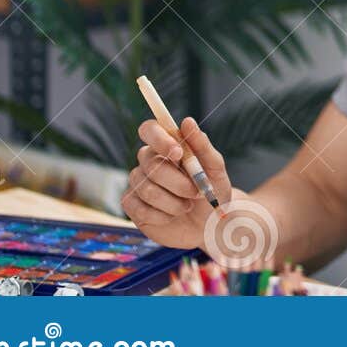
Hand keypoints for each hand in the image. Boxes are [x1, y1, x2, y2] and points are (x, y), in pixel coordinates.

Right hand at [123, 116, 232, 250]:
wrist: (210, 224)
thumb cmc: (212, 191)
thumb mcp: (215, 169)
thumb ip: (202, 146)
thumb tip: (187, 122)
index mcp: (168, 147)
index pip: (149, 129)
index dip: (159, 139)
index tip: (178, 153)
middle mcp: (148, 162)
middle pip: (150, 164)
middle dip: (178, 182)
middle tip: (196, 192)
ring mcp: (138, 183)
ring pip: (147, 188)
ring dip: (174, 201)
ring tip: (188, 206)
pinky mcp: (132, 206)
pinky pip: (140, 208)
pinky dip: (163, 215)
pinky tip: (173, 216)